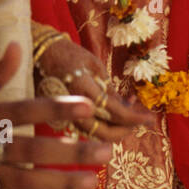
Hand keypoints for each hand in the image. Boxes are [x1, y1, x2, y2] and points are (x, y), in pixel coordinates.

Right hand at [37, 36, 155, 142]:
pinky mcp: (61, 118)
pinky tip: (111, 109)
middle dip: (126, 130)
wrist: (38, 54)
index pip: (115, 113)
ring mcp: (65, 116)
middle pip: (105, 134)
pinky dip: (102, 124)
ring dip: (115, 128)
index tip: (151, 117)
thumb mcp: (94, 65)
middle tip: (139, 120)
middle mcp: (72, 108)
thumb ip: (109, 89)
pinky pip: (86, 128)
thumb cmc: (68, 53)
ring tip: (127, 109)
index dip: (136, 117)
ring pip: (95, 135)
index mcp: (83, 89)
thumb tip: (127, 107)